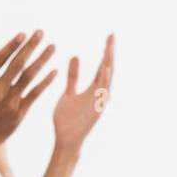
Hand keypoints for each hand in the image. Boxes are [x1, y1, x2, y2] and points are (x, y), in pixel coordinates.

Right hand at [0, 31, 56, 167]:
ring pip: (29, 76)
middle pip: (17, 64)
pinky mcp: (19, 113)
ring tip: (52, 47)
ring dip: (42, 60)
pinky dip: (45, 82)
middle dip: (30, 47)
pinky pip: (35, 93)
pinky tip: (54, 71)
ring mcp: (9, 102)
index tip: (23, 34)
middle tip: (41, 33)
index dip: (12, 45)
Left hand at [53, 34, 114, 154]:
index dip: (105, 52)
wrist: (65, 140)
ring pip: (107, 79)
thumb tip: (75, 56)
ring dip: (108, 63)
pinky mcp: (97, 110)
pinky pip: (101, 93)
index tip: (109, 36)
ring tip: (110, 46)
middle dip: (110, 53)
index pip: (101, 66)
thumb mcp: (68, 94)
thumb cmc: (66, 119)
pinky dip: (104, 80)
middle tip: (112, 35)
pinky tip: (104, 68)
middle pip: (107, 69)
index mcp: (93, 89)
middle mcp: (99, 94)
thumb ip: (72, 76)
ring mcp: (100, 102)